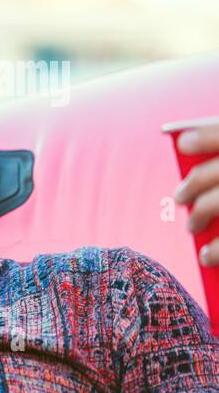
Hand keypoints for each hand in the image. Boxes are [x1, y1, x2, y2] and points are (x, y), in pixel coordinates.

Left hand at [173, 124, 218, 265]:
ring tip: (192, 227)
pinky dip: (217, 250)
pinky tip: (206, 257)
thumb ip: (211, 156)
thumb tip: (178, 139)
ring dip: (202, 213)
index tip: (183, 143)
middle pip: (217, 172)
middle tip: (180, 197)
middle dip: (196, 183)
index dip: (208, 135)